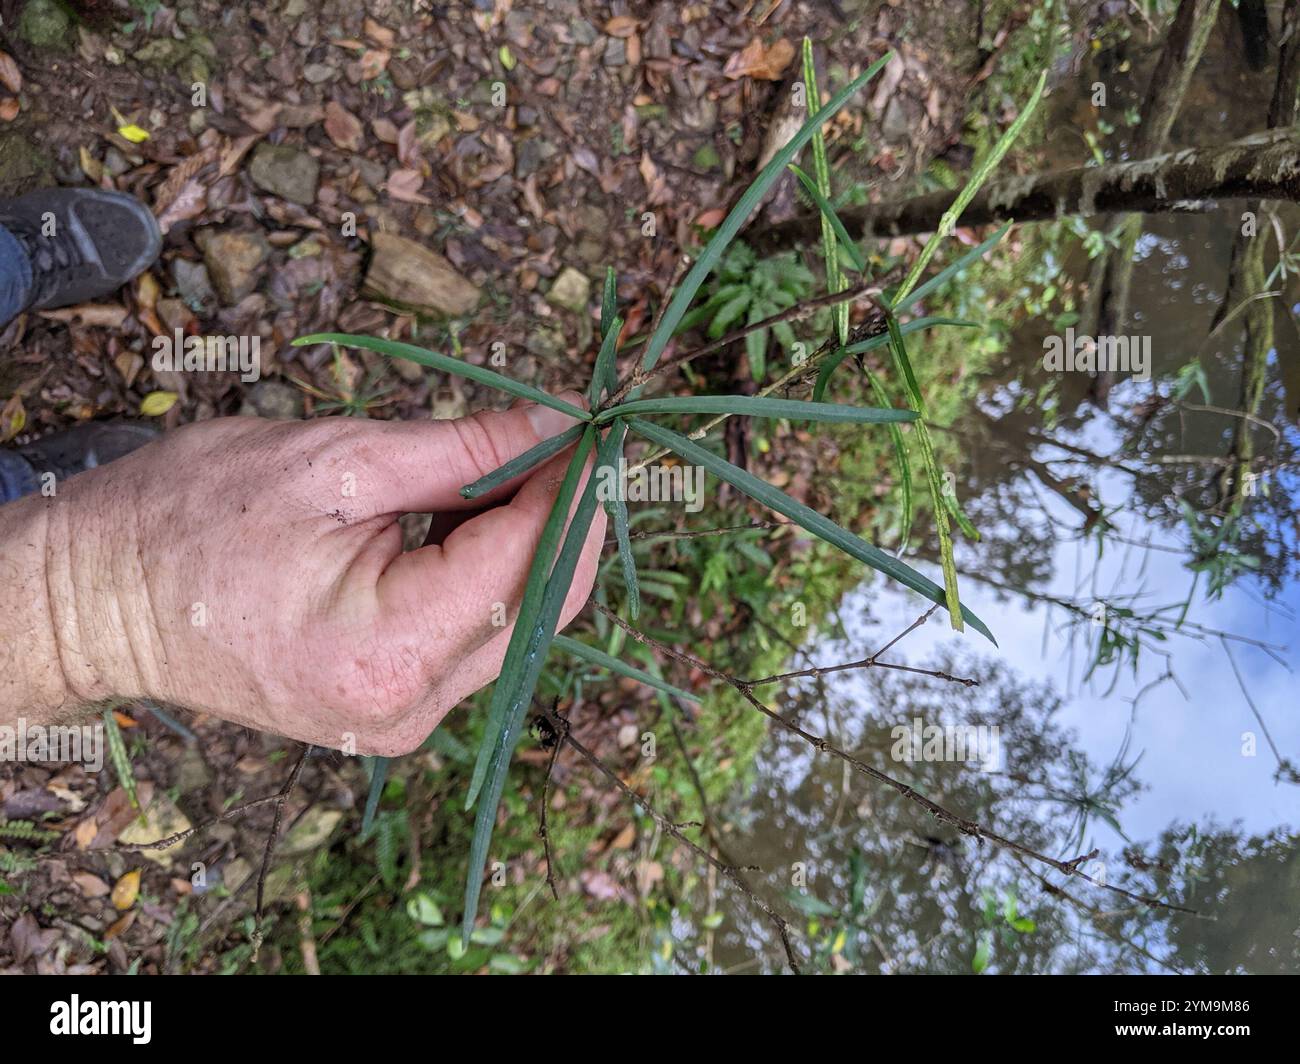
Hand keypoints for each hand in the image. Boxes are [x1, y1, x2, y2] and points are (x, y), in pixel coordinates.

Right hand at [3, 398, 602, 754]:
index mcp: (389, 647)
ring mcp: (405, 718)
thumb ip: (463, 451)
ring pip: (519, 620)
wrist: (100, 599)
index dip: (573, 488)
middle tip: (561, 438)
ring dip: (531, 539)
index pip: (530, 562)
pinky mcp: (396, 708)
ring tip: (507, 466)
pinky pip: (477, 636)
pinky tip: (475, 516)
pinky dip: (492, 571)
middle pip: (542, 602)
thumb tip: (558, 425)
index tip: (589, 425)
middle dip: (565, 514)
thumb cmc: (191, 517)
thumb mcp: (335, 461)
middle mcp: (410, 705)